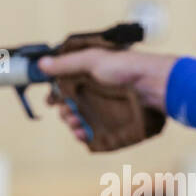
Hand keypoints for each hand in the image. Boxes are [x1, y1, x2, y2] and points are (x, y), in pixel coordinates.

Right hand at [38, 49, 177, 142]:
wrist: (154, 85)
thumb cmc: (125, 67)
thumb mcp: (92, 60)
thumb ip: (66, 63)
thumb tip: (41, 63)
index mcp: (88, 76)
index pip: (65, 88)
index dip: (56, 95)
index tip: (50, 102)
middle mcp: (95, 94)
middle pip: (70, 106)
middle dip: (64, 111)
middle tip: (68, 113)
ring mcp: (104, 110)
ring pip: (80, 121)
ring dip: (72, 124)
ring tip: (75, 123)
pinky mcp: (112, 125)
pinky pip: (93, 134)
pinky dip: (84, 135)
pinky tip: (82, 134)